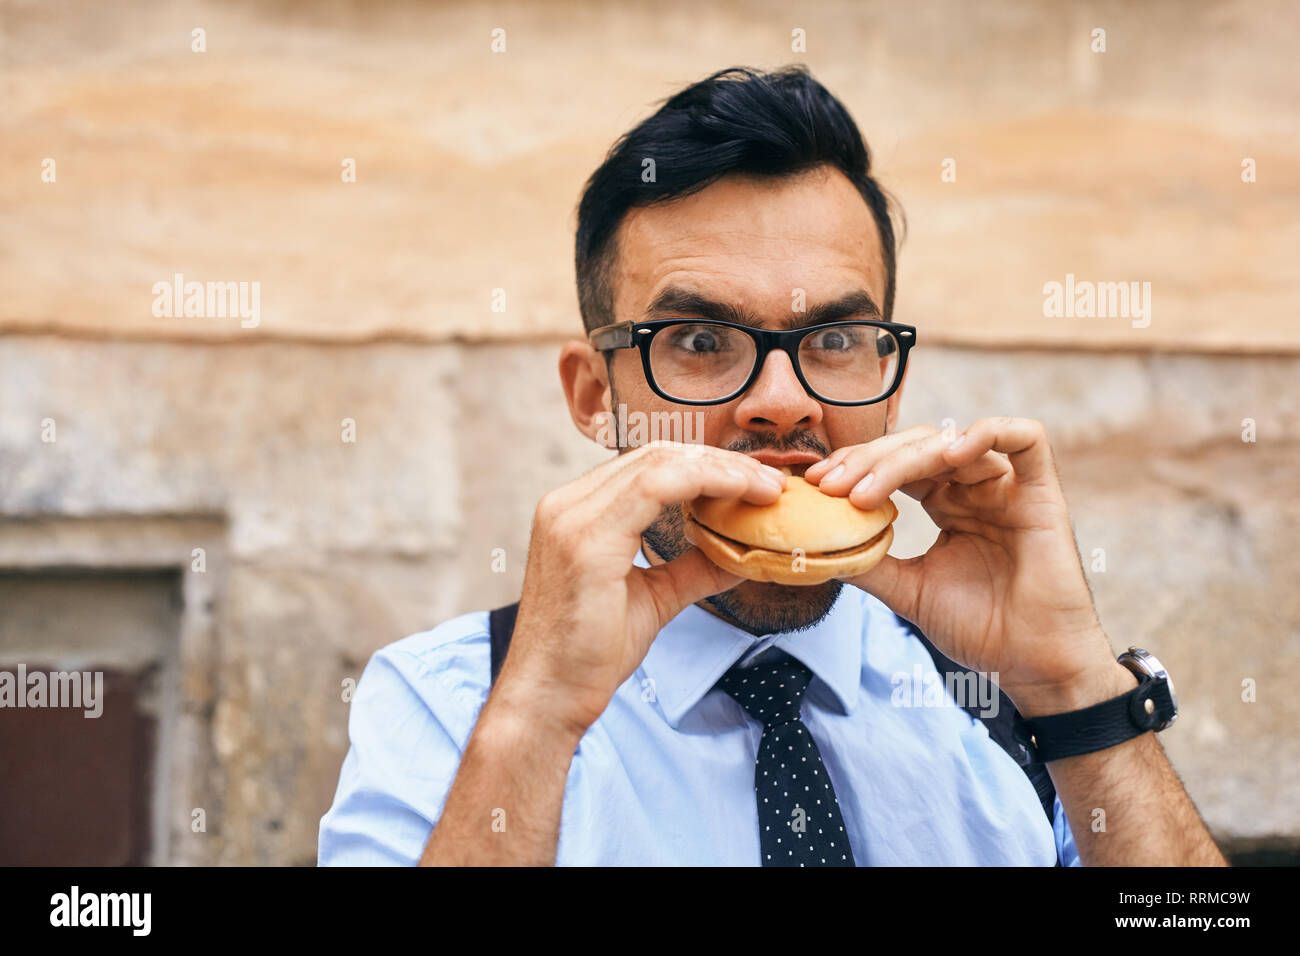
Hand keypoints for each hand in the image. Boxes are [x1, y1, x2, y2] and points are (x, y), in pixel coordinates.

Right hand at [499, 440, 786, 734]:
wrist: (549, 698)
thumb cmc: (590, 655)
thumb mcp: (653, 598)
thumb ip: (692, 569)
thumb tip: (741, 554)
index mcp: (576, 511)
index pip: (649, 464)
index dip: (706, 465)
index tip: (755, 482)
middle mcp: (568, 503)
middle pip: (657, 455)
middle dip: (721, 462)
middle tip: (771, 482)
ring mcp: (572, 517)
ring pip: (660, 464)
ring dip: (722, 471)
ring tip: (765, 488)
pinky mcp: (586, 541)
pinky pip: (655, 488)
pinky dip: (705, 483)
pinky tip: (739, 495)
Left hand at [803, 418, 1126, 716]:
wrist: (1032, 666)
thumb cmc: (981, 629)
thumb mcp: (910, 590)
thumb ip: (870, 562)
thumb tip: (816, 546)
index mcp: (947, 503)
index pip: (896, 464)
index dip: (856, 465)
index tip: (817, 484)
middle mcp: (975, 488)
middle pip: (916, 446)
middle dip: (867, 460)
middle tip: (830, 485)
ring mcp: (1008, 487)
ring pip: (952, 441)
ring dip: (902, 458)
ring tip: (866, 491)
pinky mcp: (1042, 493)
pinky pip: (1026, 438)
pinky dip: (986, 434)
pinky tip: (948, 454)